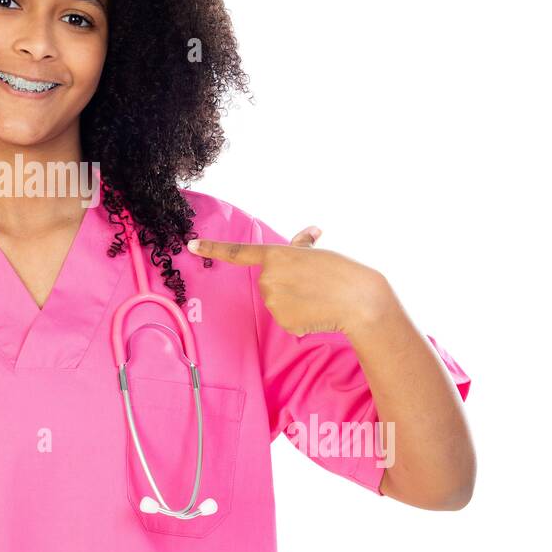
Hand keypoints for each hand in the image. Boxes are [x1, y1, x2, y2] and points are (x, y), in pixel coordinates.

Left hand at [187, 225, 389, 336]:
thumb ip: (304, 245)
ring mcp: (273, 301)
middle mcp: (268, 278)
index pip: (237, 252)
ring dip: (294, 301)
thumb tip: (312, 230)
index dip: (212, 249)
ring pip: (277, 302)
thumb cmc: (343, 272)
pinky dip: (300, 318)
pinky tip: (316, 312)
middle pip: (268, 283)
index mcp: (275, 256)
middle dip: (286, 284)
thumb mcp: (319, 254)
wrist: (359, 301)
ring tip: (317, 297)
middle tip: (312, 283)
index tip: (191, 244)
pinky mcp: (282, 321)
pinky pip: (286, 319)